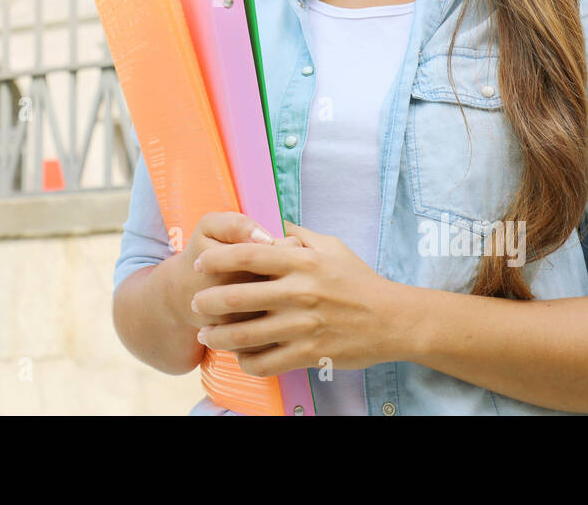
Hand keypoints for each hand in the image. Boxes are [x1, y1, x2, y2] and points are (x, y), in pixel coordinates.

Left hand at [189, 220, 423, 376]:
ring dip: (218, 337)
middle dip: (206, 302)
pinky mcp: (309, 354)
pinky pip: (265, 363)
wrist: (392, 320)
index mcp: (301, 262)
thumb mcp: (331, 246)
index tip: (199, 264)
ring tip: (206, 335)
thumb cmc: (359, 280)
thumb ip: (298, 236)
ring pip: (244, 336)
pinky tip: (240, 357)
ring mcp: (303, 326)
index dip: (216, 259)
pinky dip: (246, 362)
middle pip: (236, 298)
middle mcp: (298, 292)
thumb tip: (272, 225)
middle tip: (195, 303)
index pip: (246, 255)